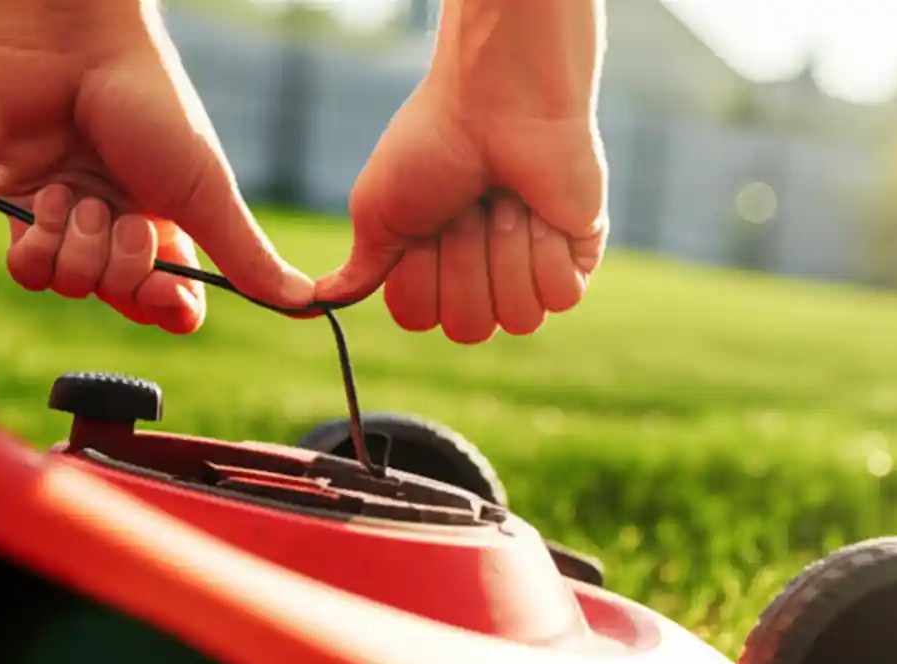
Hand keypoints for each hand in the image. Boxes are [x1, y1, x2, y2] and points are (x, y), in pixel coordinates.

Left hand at [0, 1, 312, 332]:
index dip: (169, 307)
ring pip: (73, 285)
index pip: (173, 301)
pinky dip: (38, 242)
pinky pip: (27, 270)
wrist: (75, 54)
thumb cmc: (153, 111)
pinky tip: (48, 195)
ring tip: (81, 193)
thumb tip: (311, 306)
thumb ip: (251, 259)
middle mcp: (123, 228)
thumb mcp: (209, 193)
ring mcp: (72, 220)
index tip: (169, 289)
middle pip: (123, 298)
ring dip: (80, 243)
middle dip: (124, 268)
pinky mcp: (23, 207)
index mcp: (174, 226)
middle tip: (126, 218)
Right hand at [315, 0, 608, 343]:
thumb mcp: (376, 210)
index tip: (426, 217)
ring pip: (517, 320)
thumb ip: (360, 269)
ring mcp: (529, 271)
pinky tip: (542, 210)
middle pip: (468, 329)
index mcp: (432, 269)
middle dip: (465, 262)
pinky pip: (561, 299)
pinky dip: (547, 250)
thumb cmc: (434, 145)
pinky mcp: (575, 260)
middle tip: (472, 205)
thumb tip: (320, 303)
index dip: (419, 273)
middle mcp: (480, 277)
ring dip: (505, 253)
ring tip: (508, 202)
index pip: (419, 318)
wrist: (502, 100)